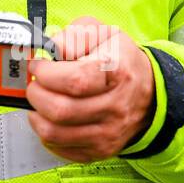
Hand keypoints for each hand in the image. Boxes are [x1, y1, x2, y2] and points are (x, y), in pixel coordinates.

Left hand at [25, 16, 155, 163]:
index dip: (46, 73)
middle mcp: (115, 106)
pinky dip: (45, 132)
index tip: (38, 66)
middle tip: (35, 83)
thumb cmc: (119, 59)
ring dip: (35, 114)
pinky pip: (59, 147)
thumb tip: (51, 48)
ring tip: (39, 99)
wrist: (148, 91)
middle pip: (60, 110)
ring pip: (54, 133)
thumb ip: (73, 35)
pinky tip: (50, 117)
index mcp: (116, 72)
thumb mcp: (102, 33)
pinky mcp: (100, 150)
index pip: (74, 80)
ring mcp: (108, 132)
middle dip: (35, 93)